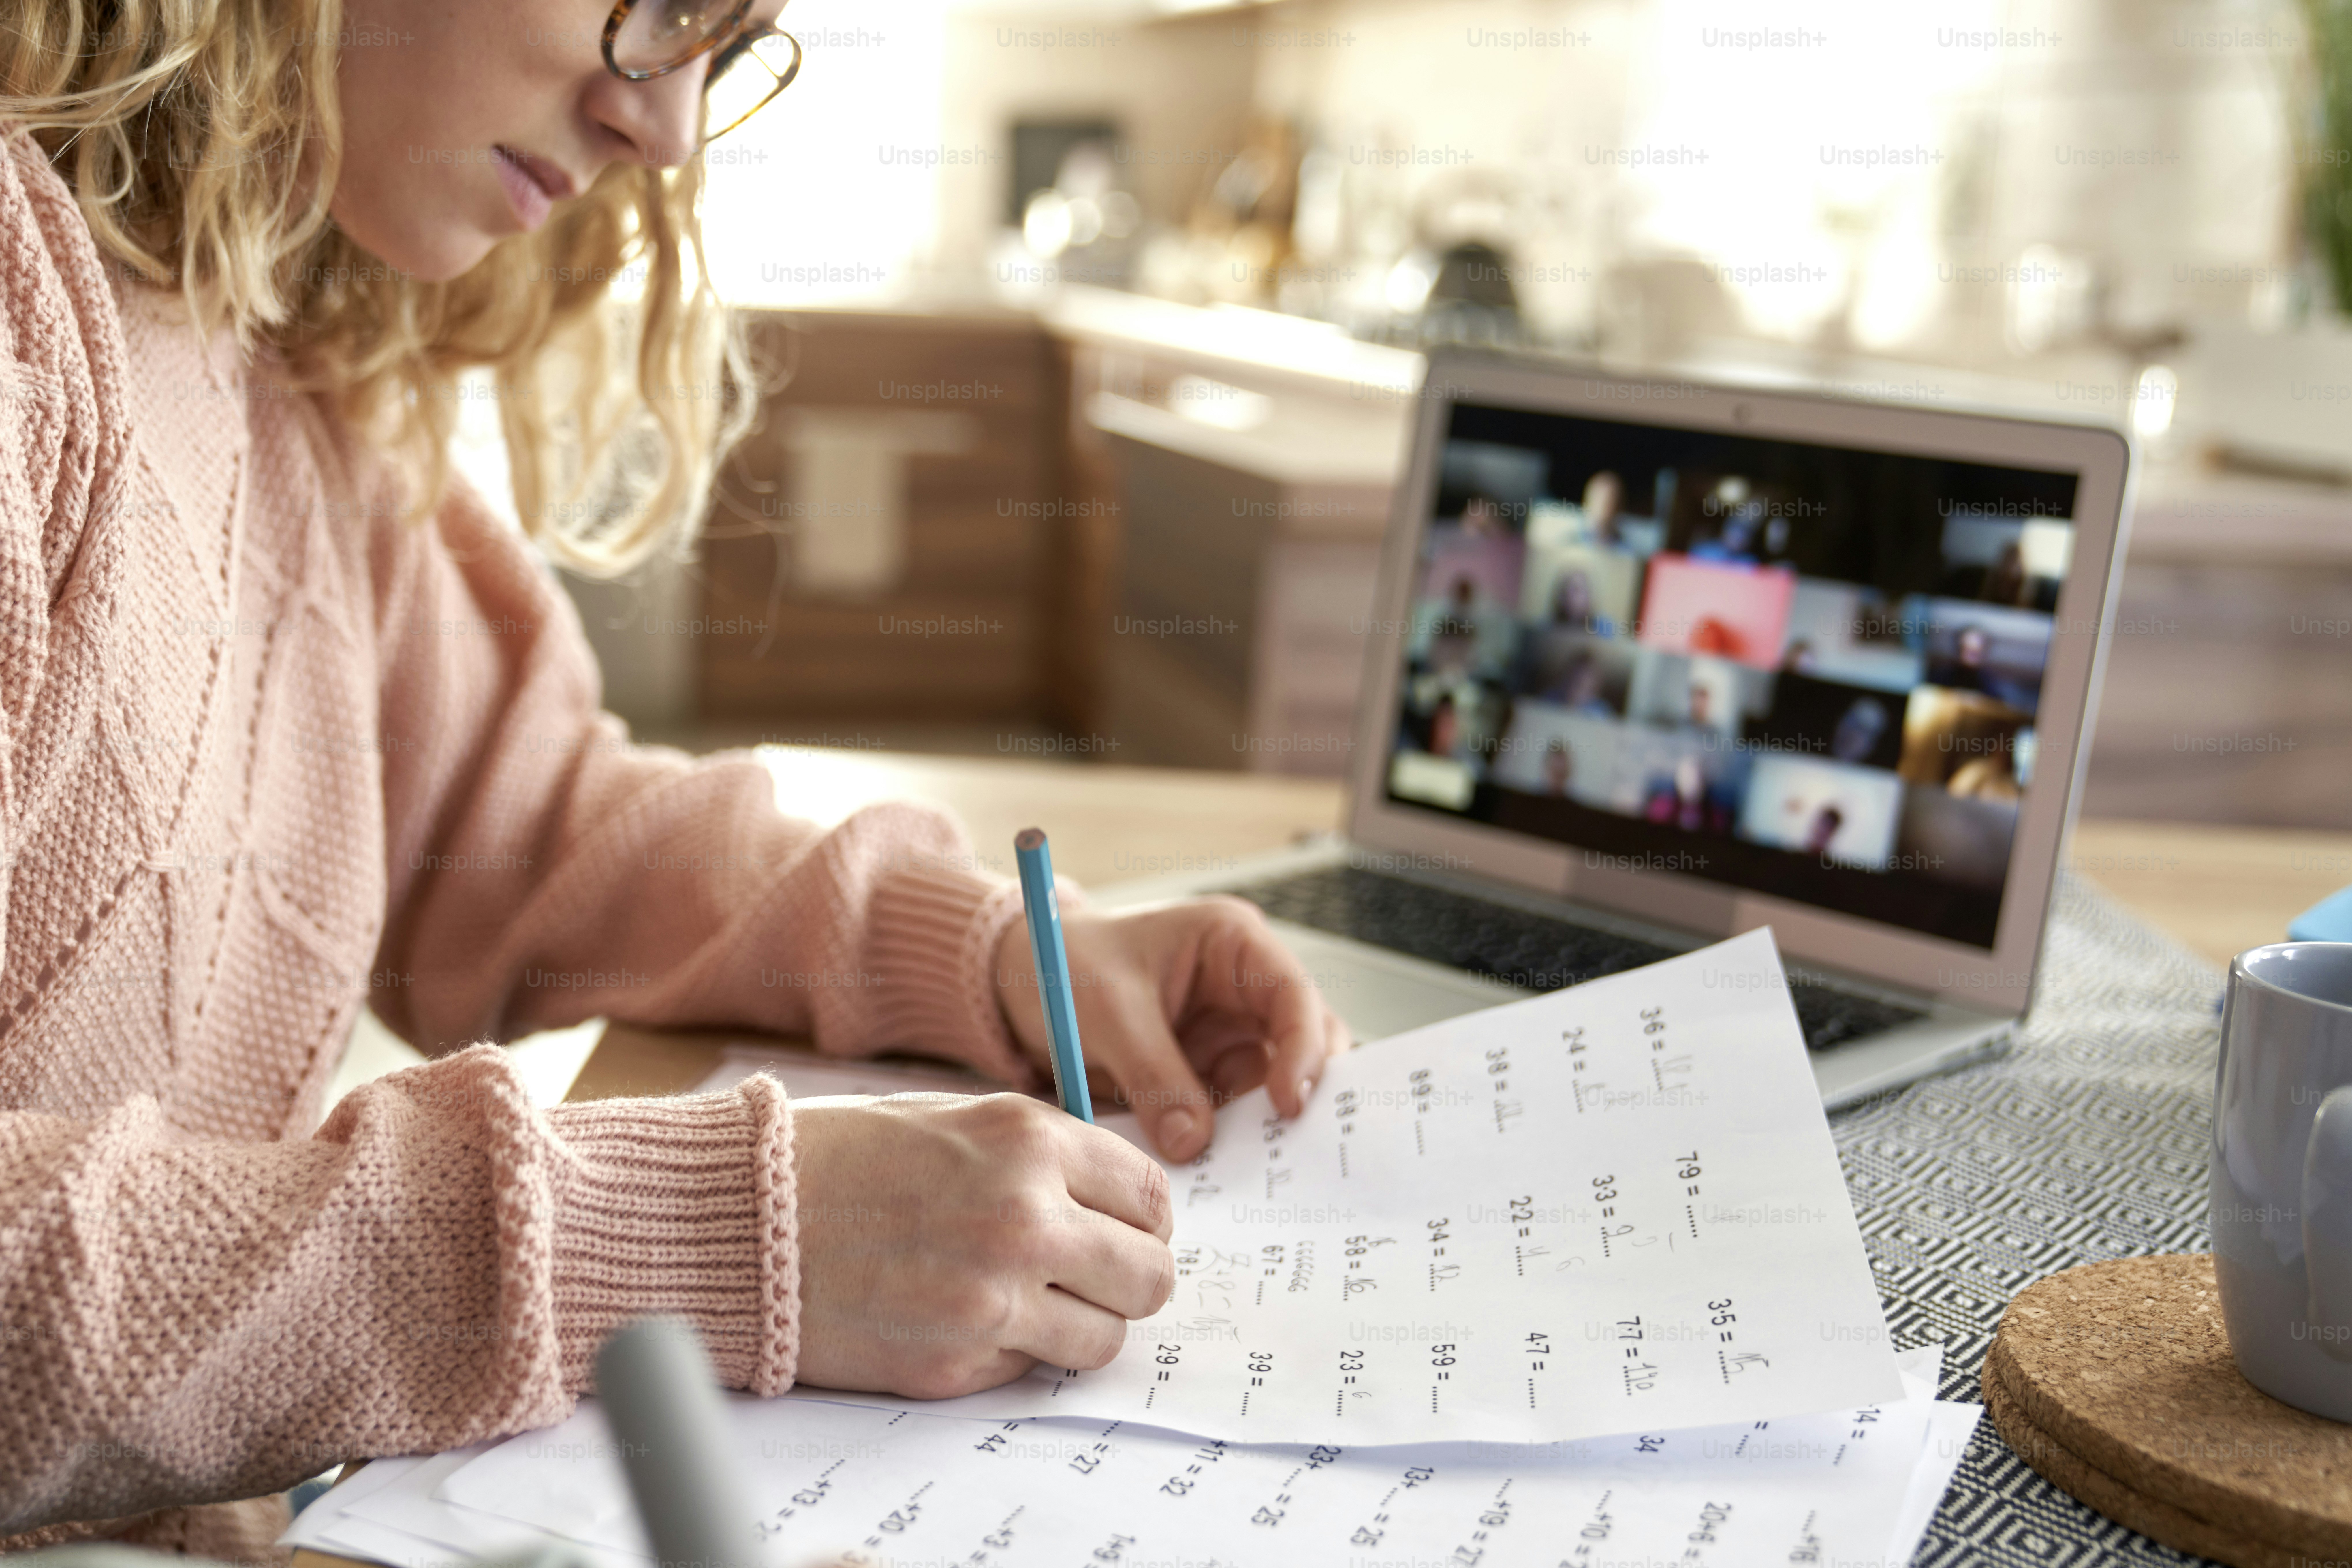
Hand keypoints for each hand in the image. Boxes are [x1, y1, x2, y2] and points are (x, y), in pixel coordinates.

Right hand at [790, 1092, 1174, 1397]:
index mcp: (1029, 1141)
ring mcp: (992, 1297)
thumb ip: (1041, 1159)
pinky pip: (1031, 1368)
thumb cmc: (842, 1159)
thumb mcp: (957, 1122)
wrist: (743, 1218)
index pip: (1152, 1196)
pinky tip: (960, 1318)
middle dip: (1128, 1280)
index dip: (1144, 1220)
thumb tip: (1113, 1204)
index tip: (1121, 1229)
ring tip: (1026, 1303)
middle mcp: (1025, 1217)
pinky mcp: (956, 1361)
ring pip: (1105, 1339)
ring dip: (1079, 1327)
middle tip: (1088, 1277)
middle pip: (1151, 1275)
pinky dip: (1012, 1352)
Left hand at [992, 897, 1352, 1161]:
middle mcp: (1240, 990)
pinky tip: (1211, 1165)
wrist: (1017, 985)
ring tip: (1239, 1165)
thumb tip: (1195, 1143)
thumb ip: (1153, 1074)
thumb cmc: (1063, 966)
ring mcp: (1224, 1034)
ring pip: (1267, 1088)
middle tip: (1283, 1146)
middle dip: (1292, 1093)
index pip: (1293, 995)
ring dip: (1255, 1126)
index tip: (1288, 1103)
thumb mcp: (1105, 1012)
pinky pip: (1228, 1112)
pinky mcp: (1203, 1074)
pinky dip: (1223, 1138)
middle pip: (1297, 1045)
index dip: (1303, 1048)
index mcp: (1230, 944)